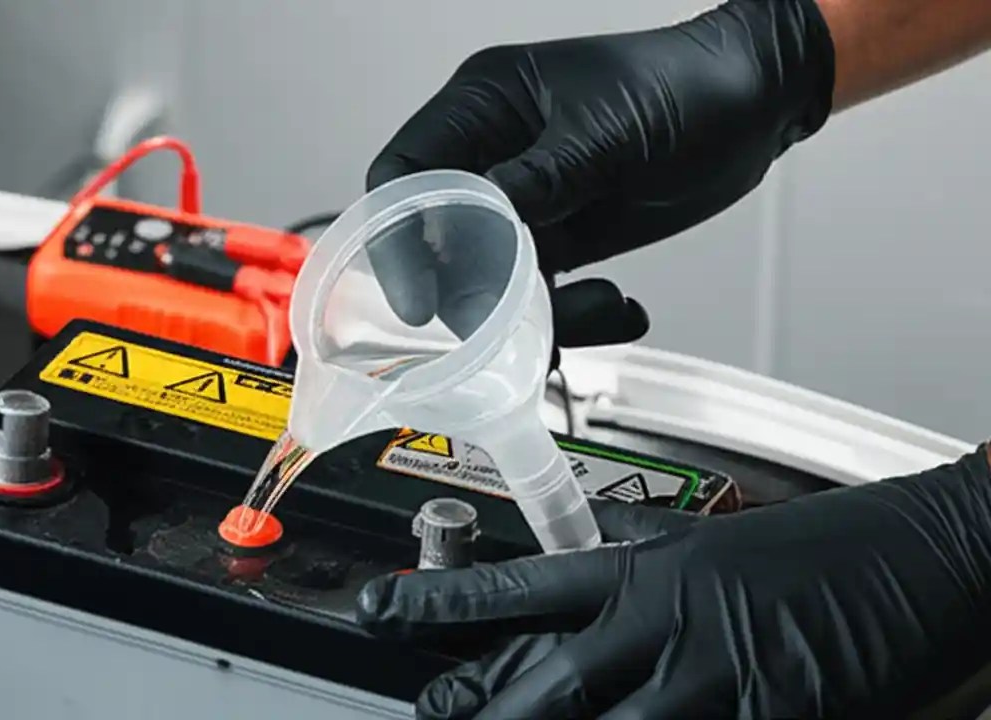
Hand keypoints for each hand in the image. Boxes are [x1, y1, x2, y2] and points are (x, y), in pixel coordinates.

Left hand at [357, 448, 990, 718]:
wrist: (925, 550)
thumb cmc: (823, 543)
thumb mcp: (712, 530)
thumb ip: (639, 539)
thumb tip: (586, 532)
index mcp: (646, 565)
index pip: (520, 585)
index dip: (442, 601)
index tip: (382, 609)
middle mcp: (665, 618)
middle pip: (545, 675)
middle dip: (476, 704)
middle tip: (424, 712)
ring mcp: (716, 675)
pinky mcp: (770, 714)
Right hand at [366, 0, 835, 273]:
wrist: (758, 106)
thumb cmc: (690, 85)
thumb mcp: (613, 130)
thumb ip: (546, 176)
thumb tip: (489, 217)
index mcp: (487, 105)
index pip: (408, 172)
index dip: (399, 235)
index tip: (419, 299)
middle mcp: (496, 154)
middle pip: (442, 241)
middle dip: (476, 293)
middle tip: (514, 325)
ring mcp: (528, 200)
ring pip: (494, 280)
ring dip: (537, 314)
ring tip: (598, 308)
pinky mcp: (564, 236)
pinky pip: (543, 293)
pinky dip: (573, 316)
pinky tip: (618, 310)